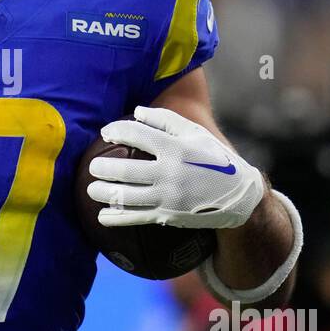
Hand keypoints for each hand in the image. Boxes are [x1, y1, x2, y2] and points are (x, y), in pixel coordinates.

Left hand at [86, 106, 265, 229]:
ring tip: (91, 189)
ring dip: (103, 193)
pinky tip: (102, 217)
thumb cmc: (212, 158)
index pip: (137, 134)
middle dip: (102, 168)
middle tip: (92, 167)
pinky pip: (136, 218)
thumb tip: (137, 112)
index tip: (105, 133)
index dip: (116, 131)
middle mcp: (170, 173)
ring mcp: (168, 197)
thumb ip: (166, 120)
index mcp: (176, 148)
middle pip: (126, 170)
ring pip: (126, 197)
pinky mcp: (168, 215)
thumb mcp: (195, 133)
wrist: (237, 196)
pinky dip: (115, 218)